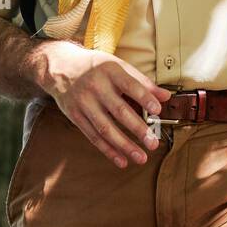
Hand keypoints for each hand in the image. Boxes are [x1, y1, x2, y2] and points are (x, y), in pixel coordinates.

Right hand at [37, 39, 172, 168]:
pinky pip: (92, 136)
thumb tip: (166, 96)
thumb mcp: (117, 66)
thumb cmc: (95, 67)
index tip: (157, 111)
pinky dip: (108, 150)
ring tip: (141, 157)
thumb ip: (142, 81)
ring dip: (124, 145)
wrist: (60, 66)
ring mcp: (83, 102)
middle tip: (153, 143)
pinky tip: (121, 160)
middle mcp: (95, 86)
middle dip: (137, 128)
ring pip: (105, 128)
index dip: (144, 98)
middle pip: (118, 110)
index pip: (130, 85)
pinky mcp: (75, 115)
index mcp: (109, 70)